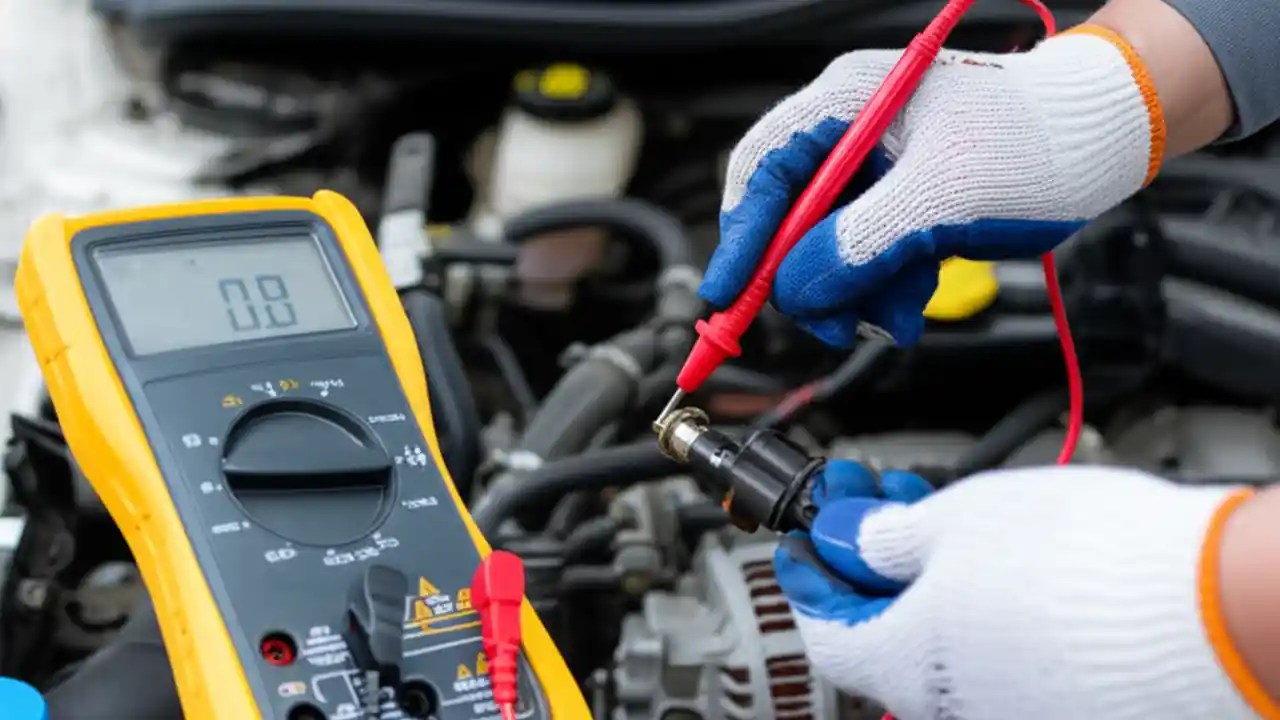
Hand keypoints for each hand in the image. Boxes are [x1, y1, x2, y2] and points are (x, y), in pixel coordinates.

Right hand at [700, 29, 1164, 347]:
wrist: (1106, 137)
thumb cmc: (1038, 138)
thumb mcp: (942, 196)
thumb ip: (859, 243)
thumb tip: (795, 290)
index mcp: (847, 102)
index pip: (761, 169)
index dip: (740, 236)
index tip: (726, 296)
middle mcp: (851, 132)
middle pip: (788, 217)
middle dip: (806, 277)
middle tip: (830, 322)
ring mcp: (876, 168)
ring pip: (826, 247)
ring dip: (852, 291)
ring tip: (895, 313)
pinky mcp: (901, 200)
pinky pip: (866, 256)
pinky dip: (882, 287)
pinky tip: (910, 301)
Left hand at [774, 465, 1255, 719]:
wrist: (1217, 606)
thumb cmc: (1087, 565)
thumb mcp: (959, 520)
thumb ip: (888, 535)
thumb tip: (849, 537)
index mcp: (908, 667)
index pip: (824, 630)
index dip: (810, 574)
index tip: (812, 534)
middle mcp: (953, 707)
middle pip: (884, 635)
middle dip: (872, 559)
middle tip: (876, 503)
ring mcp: (1010, 709)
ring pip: (942, 641)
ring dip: (925, 576)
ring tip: (940, 512)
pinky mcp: (1063, 703)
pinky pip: (996, 655)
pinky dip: (977, 605)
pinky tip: (994, 558)